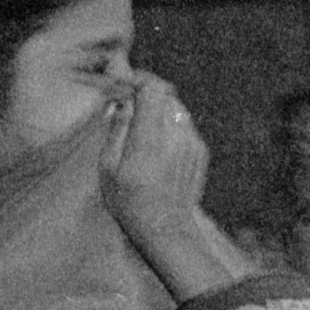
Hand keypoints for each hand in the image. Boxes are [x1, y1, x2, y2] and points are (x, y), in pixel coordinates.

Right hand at [100, 73, 211, 248]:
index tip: (124, 84)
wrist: (166, 229)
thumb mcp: (109, 166)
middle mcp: (176, 137)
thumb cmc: (129, 200)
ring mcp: (193, 144)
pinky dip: (171, 126)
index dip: (138, 80)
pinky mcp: (201, 151)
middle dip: (146, 94)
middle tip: (130, 105)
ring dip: (159, 110)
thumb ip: (117, 128)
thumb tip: (122, 101)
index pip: (153, 89)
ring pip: (176, 108)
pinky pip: (185, 125)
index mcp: (150, 138)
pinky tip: (158, 147)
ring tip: (143, 128)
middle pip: (165, 94)